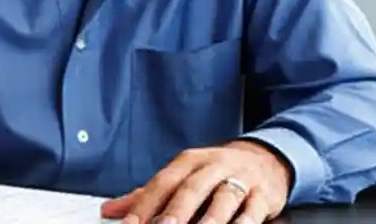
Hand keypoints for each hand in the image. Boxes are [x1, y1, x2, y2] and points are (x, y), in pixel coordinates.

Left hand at [100, 140, 292, 223]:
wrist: (265, 159)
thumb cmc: (215, 171)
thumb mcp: (183, 175)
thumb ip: (148, 194)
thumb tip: (110, 210)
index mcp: (188, 161)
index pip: (163, 182)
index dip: (145, 204)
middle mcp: (213, 166)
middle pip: (192, 188)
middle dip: (176, 212)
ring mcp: (240, 179)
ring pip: (223, 199)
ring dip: (210, 220)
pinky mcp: (263, 195)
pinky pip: (252, 211)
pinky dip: (242, 223)